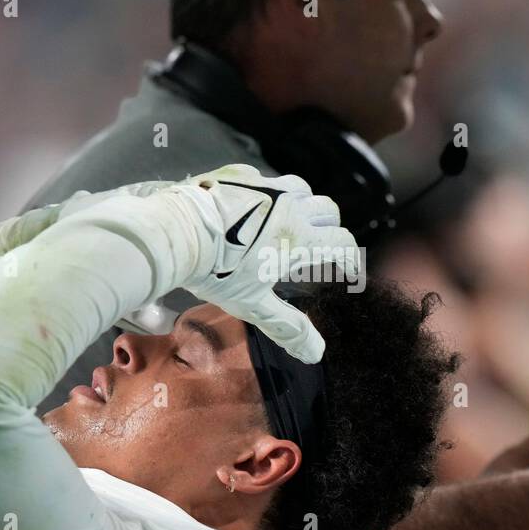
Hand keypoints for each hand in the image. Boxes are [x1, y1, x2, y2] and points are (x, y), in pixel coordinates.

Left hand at [164, 164, 358, 363]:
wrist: (177, 232)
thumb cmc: (216, 272)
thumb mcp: (253, 305)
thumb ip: (287, 327)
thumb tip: (316, 353)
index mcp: (299, 239)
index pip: (342, 243)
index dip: (351, 257)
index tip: (350, 270)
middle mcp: (290, 207)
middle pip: (328, 211)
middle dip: (331, 229)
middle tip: (322, 246)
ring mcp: (265, 187)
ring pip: (302, 189)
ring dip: (306, 205)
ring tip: (294, 221)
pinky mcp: (240, 176)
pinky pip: (266, 181)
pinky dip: (271, 195)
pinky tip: (254, 208)